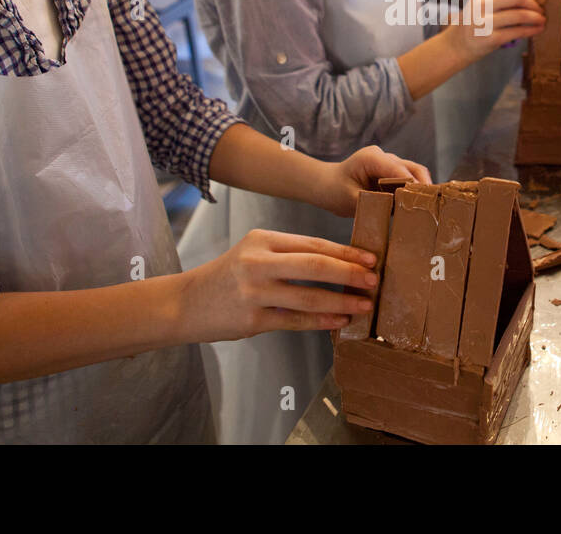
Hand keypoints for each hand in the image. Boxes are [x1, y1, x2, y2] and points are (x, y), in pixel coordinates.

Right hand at [183, 230, 379, 339]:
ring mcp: (253, 292)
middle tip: (374, 279)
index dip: (345, 252)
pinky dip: (321, 321)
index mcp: (263, 240)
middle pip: (314, 265)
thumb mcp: (254, 254)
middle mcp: (257, 262)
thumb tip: (339, 263)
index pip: (313, 243)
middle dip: (349, 273)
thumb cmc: (228, 277)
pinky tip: (340, 320)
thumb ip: (290, 255)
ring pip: (308, 296)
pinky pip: (295, 320)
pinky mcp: (252, 319)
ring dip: (341, 301)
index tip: (371, 258)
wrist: (186, 303)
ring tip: (364, 305)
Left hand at [316, 145, 430, 218]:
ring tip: (431, 208)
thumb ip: (374, 202)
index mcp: (372, 158)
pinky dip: (416, 191)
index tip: (425, 202)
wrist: (327, 186)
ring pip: (415, 173)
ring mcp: (389, 162)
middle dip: (425, 187)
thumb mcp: (351, 200)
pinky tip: (421, 206)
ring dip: (422, 189)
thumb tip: (398, 209)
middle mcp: (384, 156)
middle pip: (413, 169)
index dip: (413, 186)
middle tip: (434, 207)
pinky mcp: (392, 172)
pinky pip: (410, 179)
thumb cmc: (334, 192)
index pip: (400, 170)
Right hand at [444, 0, 545, 59]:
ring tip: (544, 20)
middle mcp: (481, 4)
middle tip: (544, 10)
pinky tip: (538, 30)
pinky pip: (518, 31)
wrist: (455, 47)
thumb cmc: (475, 25)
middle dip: (535, 3)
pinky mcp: (489, 38)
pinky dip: (531, 30)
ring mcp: (484, 22)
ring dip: (537, 17)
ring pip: (520, 15)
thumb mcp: (482, 6)